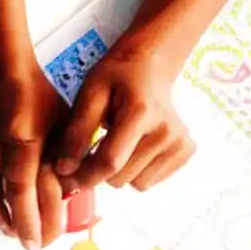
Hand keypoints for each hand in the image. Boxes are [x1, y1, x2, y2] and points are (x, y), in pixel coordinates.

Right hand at [0, 58, 68, 248]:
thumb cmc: (33, 94)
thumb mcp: (61, 122)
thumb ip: (65, 157)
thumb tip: (71, 191)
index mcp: (24, 144)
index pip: (30, 195)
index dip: (38, 221)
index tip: (47, 239)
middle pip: (8, 206)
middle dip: (24, 229)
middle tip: (36, 243)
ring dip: (4, 222)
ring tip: (18, 230)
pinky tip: (0, 212)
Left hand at [56, 44, 194, 191]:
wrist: (150, 66)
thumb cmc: (117, 76)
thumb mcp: (90, 95)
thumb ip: (77, 132)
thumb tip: (65, 169)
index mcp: (141, 113)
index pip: (110, 161)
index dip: (84, 175)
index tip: (66, 179)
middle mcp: (167, 132)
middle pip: (121, 177)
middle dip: (99, 170)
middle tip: (90, 151)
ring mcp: (180, 143)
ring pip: (137, 183)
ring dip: (119, 171)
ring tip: (115, 143)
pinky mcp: (186, 151)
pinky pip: (151, 180)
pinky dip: (136, 170)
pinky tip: (132, 147)